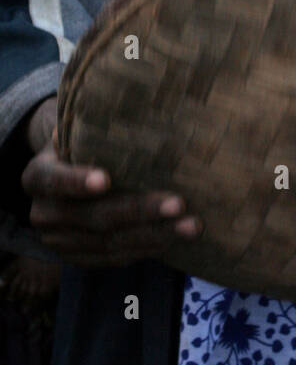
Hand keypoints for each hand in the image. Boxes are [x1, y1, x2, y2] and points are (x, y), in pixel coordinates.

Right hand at [22, 131, 201, 268]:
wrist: (68, 176)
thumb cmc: (84, 144)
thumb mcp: (80, 130)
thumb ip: (96, 125)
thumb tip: (140, 104)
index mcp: (37, 176)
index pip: (54, 180)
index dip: (77, 182)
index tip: (105, 179)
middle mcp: (43, 215)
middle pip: (93, 217)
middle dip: (138, 211)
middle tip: (178, 204)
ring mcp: (59, 242)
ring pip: (108, 244)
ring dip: (153, 236)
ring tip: (190, 226)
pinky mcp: (78, 260)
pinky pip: (114, 260)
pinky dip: (146, 249)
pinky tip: (174, 239)